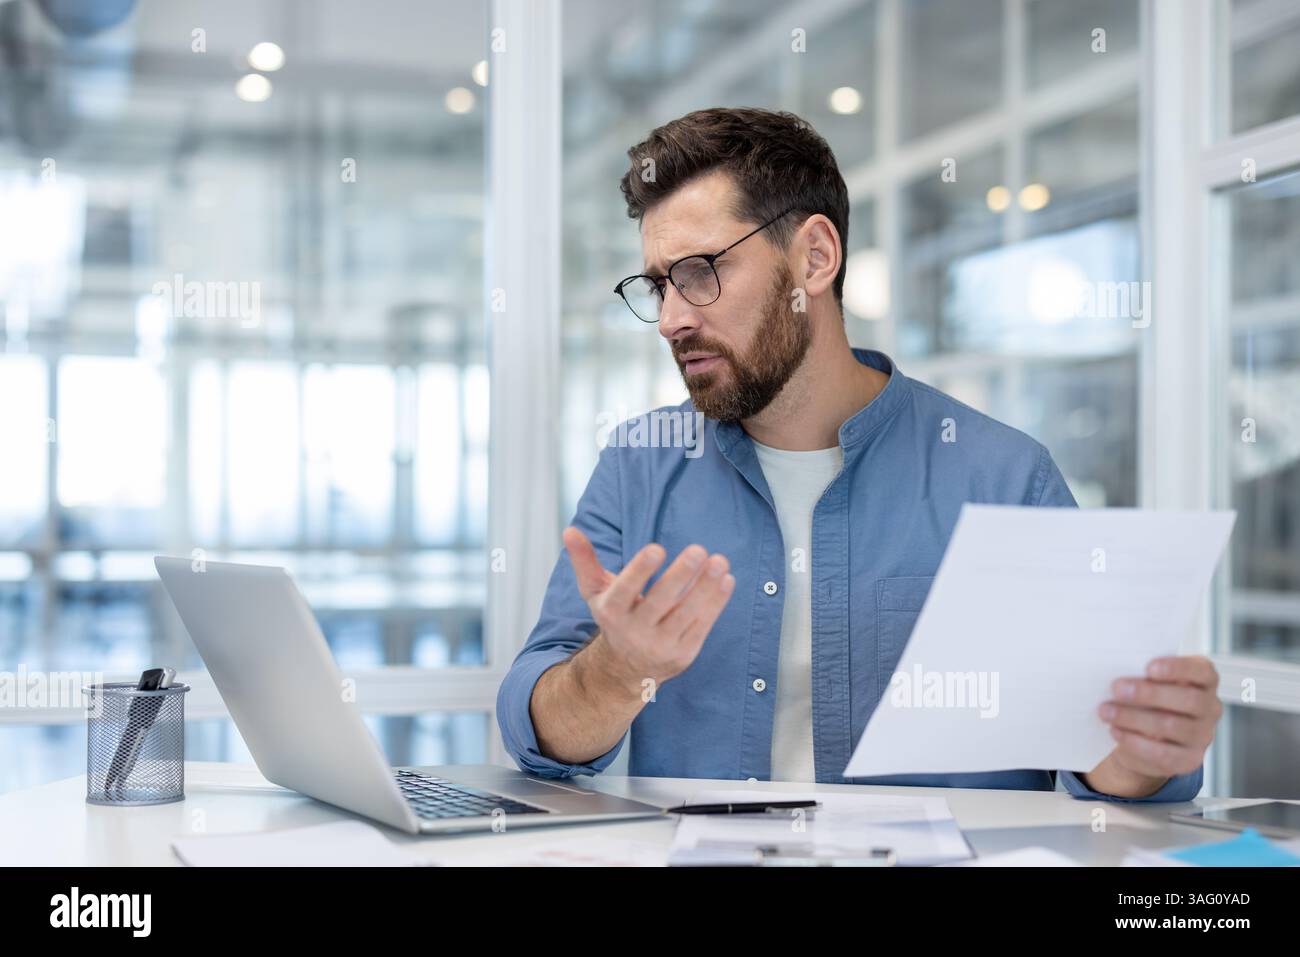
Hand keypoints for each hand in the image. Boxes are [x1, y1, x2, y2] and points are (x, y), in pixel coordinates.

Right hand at [563, 526, 733, 688]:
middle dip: (681, 575)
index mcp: (612, 612)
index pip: (625, 589)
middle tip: (699, 549)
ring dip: (706, 587)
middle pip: (660, 601)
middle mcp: (635, 631)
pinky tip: (726, 579)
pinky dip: (716, 603)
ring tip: (720, 560)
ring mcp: (661, 645)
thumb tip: (570, 530)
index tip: (658, 548)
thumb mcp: (595, 592)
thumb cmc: (614, 618)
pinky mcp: (684, 654)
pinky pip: (703, 625)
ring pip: (687, 614)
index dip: (640, 570)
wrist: (626, 670)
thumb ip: (585, 561)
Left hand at [1087, 655, 1222, 795]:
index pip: (1203, 671)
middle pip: (1190, 700)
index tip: (1149, 668)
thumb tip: (1120, 676)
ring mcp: (1202, 736)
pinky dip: (1135, 741)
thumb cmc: (1146, 700)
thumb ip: (1142, 676)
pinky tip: (1115, 730)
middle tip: (1117, 688)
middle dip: (1150, 693)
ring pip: (1172, 726)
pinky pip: (1163, 753)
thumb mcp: (1147, 682)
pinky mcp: (1188, 760)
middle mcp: (1210, 708)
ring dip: (1134, 717)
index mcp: (1204, 681)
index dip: (1178, 668)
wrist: (1145, 738)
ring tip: (1107, 711)